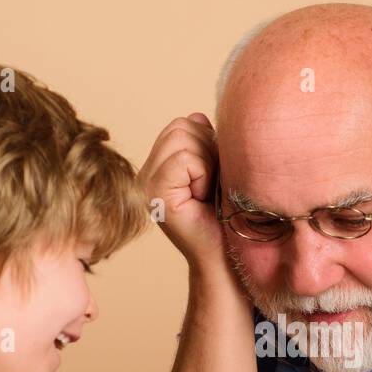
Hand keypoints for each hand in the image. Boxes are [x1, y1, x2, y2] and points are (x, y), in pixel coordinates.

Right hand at [138, 113, 226, 269]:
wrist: (225, 256)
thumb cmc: (226, 216)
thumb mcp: (215, 169)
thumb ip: (204, 141)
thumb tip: (198, 116)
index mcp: (158, 165)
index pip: (182, 124)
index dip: (208, 143)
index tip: (212, 178)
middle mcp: (145, 173)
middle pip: (181, 126)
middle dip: (207, 149)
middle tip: (211, 185)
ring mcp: (145, 183)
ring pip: (182, 136)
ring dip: (205, 162)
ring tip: (206, 191)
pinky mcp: (154, 192)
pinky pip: (184, 158)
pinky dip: (203, 174)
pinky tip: (202, 198)